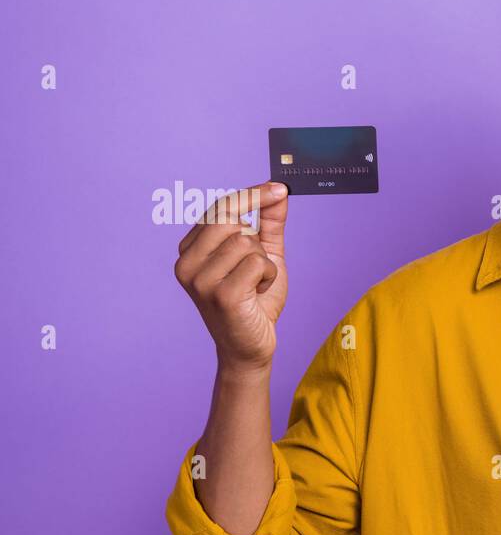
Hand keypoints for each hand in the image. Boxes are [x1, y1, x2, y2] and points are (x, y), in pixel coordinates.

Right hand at [174, 181, 289, 375]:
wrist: (252, 347)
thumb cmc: (255, 301)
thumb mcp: (265, 255)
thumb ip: (269, 223)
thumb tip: (278, 190)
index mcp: (190, 249)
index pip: (219, 208)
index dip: (251, 196)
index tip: (279, 188)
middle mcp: (186, 262)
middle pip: (229, 220)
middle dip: (256, 240)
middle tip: (256, 268)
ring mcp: (199, 279)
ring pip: (246, 242)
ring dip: (264, 263)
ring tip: (254, 285)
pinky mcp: (220, 294)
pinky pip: (256, 263)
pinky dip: (268, 276)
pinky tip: (257, 294)